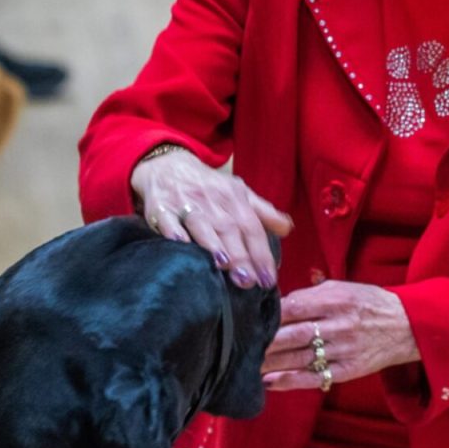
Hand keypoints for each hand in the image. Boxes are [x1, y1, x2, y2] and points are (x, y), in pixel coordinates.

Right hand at [132, 148, 290, 288]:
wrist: (167, 165)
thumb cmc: (208, 186)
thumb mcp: (238, 192)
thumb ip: (262, 212)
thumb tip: (287, 228)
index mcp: (234, 198)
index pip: (252, 227)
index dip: (261, 253)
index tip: (269, 279)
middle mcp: (212, 200)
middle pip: (229, 229)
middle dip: (240, 256)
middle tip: (248, 282)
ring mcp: (185, 203)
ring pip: (201, 224)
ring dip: (212, 244)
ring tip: (222, 265)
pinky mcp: (160, 207)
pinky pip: (167, 220)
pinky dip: (174, 232)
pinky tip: (181, 246)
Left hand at [261, 281, 418, 391]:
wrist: (407, 326)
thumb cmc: (368, 303)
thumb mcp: (343, 287)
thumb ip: (310, 291)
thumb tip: (278, 296)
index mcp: (336, 299)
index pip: (295, 306)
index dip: (270, 314)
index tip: (248, 318)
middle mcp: (340, 325)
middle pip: (294, 334)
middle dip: (265, 341)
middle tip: (239, 345)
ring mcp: (344, 350)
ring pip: (300, 357)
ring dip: (271, 363)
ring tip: (246, 364)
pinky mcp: (349, 370)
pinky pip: (315, 377)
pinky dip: (290, 381)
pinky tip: (269, 382)